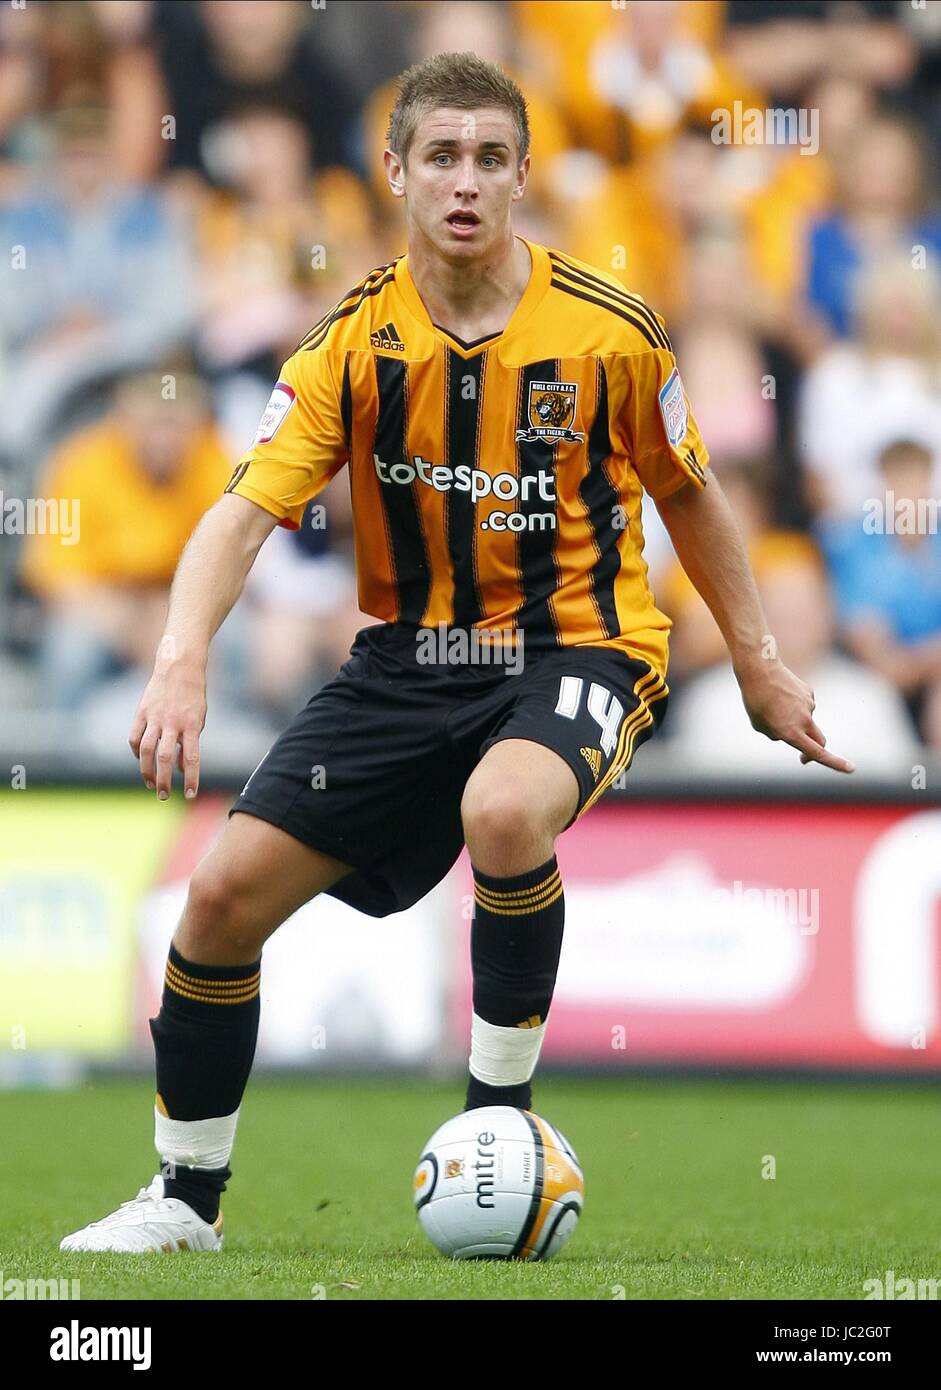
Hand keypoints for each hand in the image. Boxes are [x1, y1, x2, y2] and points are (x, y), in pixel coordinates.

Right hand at [128, 639, 206, 798]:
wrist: (179, 666)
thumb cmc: (193, 696)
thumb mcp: (199, 719)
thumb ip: (189, 743)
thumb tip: (180, 768)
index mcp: (191, 725)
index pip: (192, 758)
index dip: (191, 778)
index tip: (191, 794)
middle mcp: (172, 722)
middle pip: (164, 757)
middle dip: (163, 780)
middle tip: (164, 796)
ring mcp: (155, 717)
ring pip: (146, 750)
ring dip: (146, 771)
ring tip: (150, 784)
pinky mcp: (142, 712)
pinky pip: (135, 737)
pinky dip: (137, 752)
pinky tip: (141, 760)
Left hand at [735, 656, 854, 773]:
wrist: (760, 671)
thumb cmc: (755, 700)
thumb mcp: (761, 726)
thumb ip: (778, 734)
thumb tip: (792, 732)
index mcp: (791, 732)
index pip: (817, 753)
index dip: (835, 763)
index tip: (851, 769)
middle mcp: (804, 721)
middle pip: (819, 741)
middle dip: (816, 749)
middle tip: (804, 754)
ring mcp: (809, 706)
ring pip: (807, 721)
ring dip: (795, 720)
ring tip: (774, 706)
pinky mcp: (809, 693)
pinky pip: (804, 705)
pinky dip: (795, 705)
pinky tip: (781, 695)